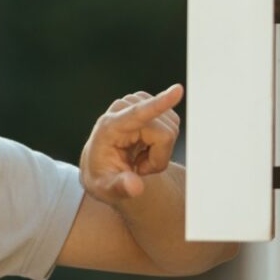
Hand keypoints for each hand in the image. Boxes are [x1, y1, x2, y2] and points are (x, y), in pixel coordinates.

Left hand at [79, 85, 184, 205]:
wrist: (101, 164)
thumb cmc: (102, 177)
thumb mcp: (105, 188)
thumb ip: (119, 187)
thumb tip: (135, 188)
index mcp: (109, 127)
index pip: (137, 114)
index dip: (159, 104)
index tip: (178, 90)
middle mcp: (122, 109)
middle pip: (165, 135)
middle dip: (158, 158)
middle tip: (137, 167)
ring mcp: (136, 104)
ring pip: (171, 130)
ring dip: (160, 151)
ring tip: (139, 156)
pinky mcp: (148, 104)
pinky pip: (172, 126)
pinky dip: (163, 143)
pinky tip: (146, 147)